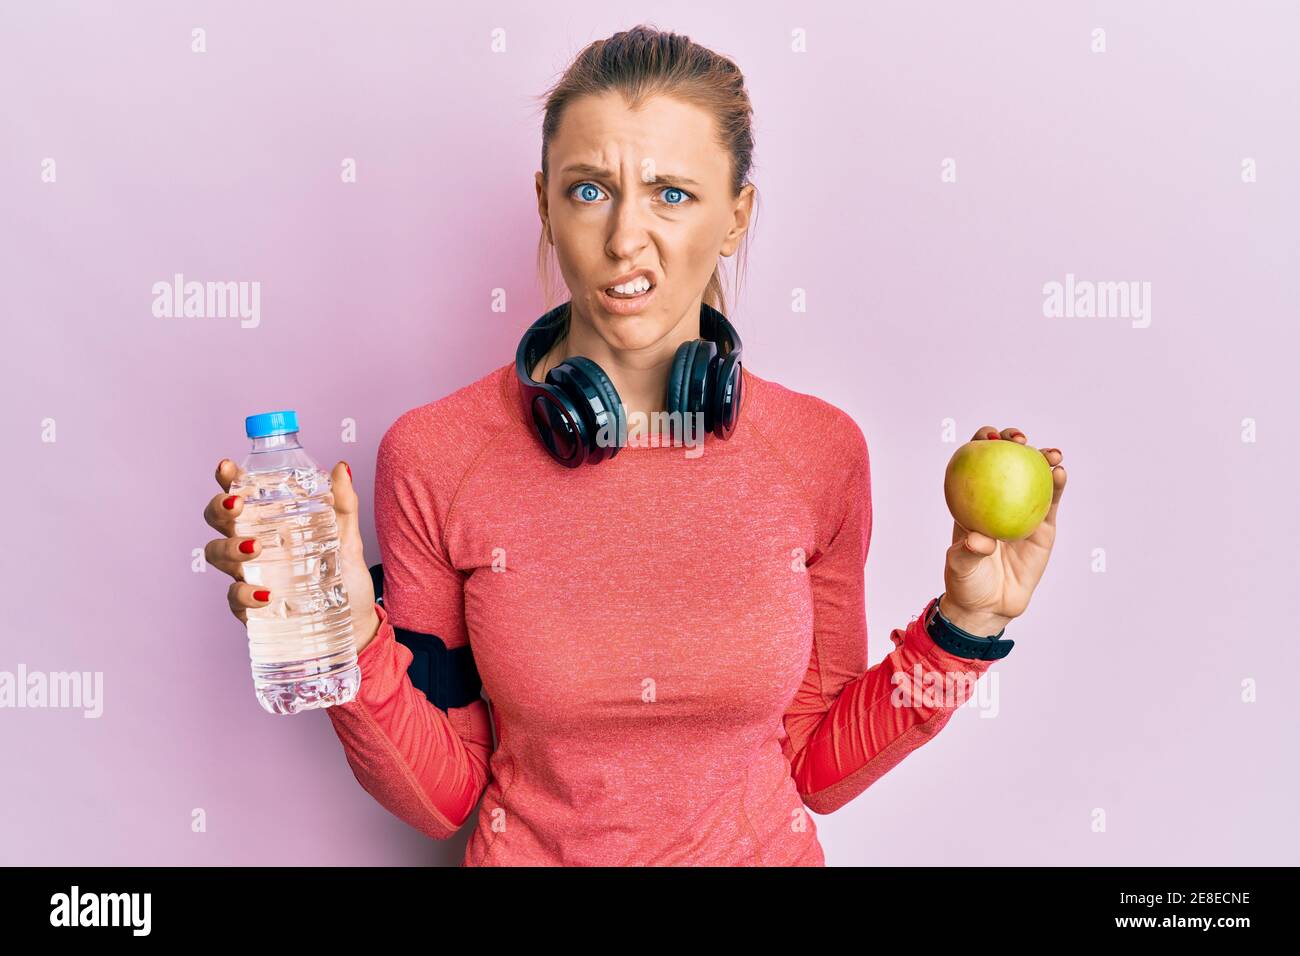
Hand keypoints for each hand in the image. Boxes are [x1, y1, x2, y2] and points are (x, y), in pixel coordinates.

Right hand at [203, 458, 381, 652]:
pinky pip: (235, 598)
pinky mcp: (253, 609)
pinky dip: (244, 595)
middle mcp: (252, 547)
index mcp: (270, 524)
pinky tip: (264, 595)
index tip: (227, 467)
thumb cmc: (342, 576)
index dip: (227, 481)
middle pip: (217, 522)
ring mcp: (249, 576)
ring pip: (218, 555)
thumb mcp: (347, 538)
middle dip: (218, 509)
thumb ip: (343, 505)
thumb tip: (341, 469)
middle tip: (237, 506)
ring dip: (229, 547)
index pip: (240, 496)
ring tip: (254, 547)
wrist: (354, 622)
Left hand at [940, 425, 1066, 635]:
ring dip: (1043, 458)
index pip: (975, 463)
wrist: (989, 605)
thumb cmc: (967, 582)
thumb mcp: (960, 566)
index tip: (987, 438)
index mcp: (972, 500)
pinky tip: (1059, 473)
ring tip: (1049, 454)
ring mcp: (1023, 511)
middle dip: (1012, 441)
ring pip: (1034, 477)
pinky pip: (1051, 501)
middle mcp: (999, 499)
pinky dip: (1056, 485)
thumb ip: (968, 552)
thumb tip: (978, 539)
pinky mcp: (1044, 526)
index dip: (980, 443)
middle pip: (1007, 461)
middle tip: (1018, 440)